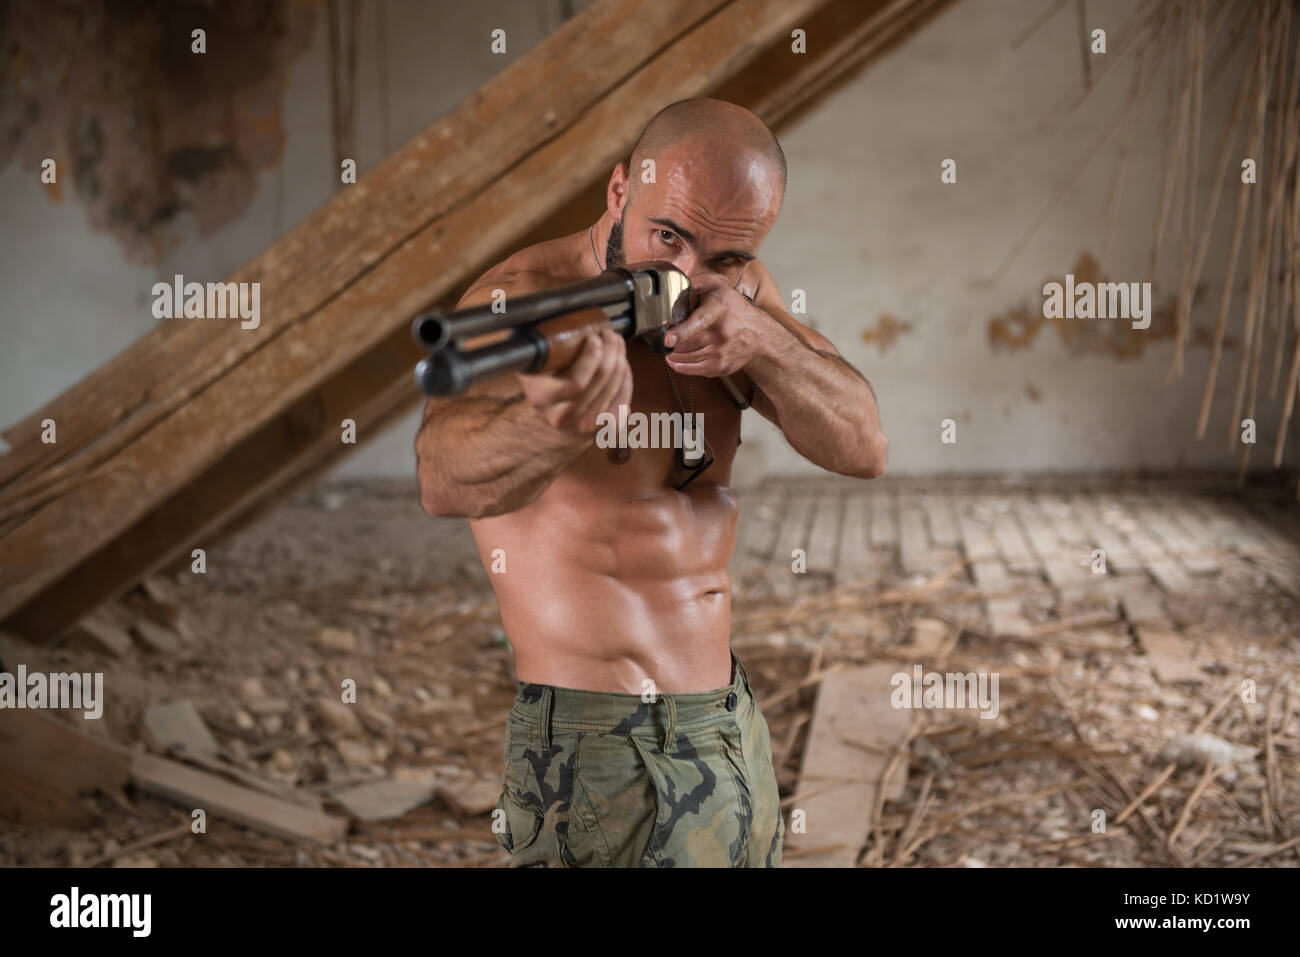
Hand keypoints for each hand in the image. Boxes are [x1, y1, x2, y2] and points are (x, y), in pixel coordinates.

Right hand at [516, 328, 631, 435]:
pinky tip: (622, 364)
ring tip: (616, 344)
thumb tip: (550, 313)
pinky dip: (626, 379)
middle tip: (610, 334)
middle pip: (601, 381)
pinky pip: (623, 400)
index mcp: (542, 399)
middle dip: (611, 351)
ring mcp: (584, 425)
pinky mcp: (603, 427)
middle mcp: (563, 417)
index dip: (592, 357)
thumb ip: (541, 345)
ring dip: (620, 360)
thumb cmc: (543, 378)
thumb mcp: (533, 362)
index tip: (595, 337)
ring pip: (614, 388)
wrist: (550, 411)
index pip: (577, 383)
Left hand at [662, 271, 776, 376]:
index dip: (681, 331)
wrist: (759, 334)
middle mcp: (721, 334)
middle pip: (685, 343)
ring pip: (684, 357)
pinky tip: (675, 357)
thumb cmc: (735, 309)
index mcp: (719, 310)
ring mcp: (721, 353)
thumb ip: (696, 282)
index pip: (699, 321)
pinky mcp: (720, 367)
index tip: (667, 338)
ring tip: (670, 345)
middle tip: (664, 335)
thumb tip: (676, 286)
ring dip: (672, 352)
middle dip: (669, 341)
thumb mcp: (718, 286)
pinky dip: (678, 364)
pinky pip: (691, 369)